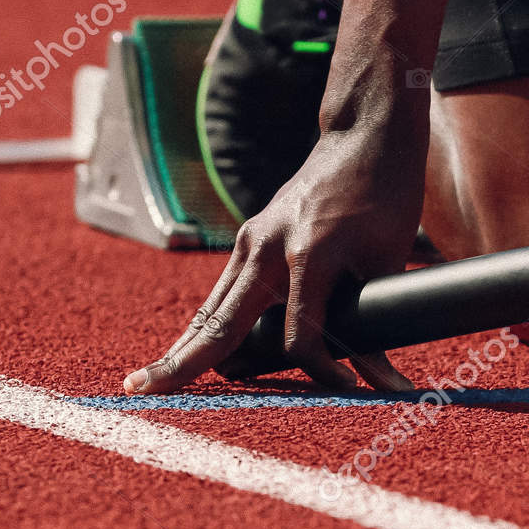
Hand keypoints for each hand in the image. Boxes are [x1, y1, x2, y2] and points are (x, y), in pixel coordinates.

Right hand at [124, 120, 425, 393]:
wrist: (363, 136)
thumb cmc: (385, 196)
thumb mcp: (388, 260)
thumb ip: (378, 320)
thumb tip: (383, 380)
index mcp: (307, 254)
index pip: (300, 337)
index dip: (324, 371)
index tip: (349, 389)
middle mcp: (266, 247)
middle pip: (221, 322)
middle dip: (184, 363)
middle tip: (140, 392)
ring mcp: (251, 240)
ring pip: (212, 308)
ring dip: (185, 346)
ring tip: (149, 382)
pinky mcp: (250, 238)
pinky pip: (223, 291)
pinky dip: (206, 324)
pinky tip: (188, 350)